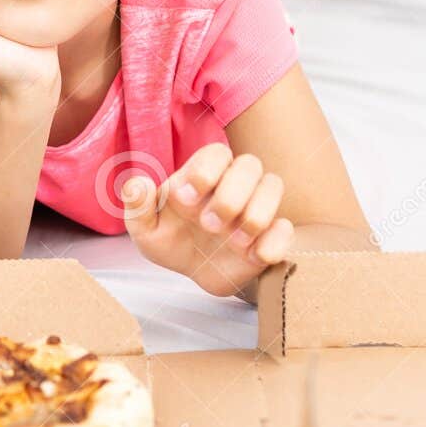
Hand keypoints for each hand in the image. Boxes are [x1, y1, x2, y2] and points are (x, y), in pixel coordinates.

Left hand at [122, 144, 293, 297]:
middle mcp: (233, 185)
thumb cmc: (170, 241)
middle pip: (250, 164)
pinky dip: (274, 241)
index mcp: (201, 176)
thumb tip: (138, 184)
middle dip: (230, 195)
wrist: (195, 274)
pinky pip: (287, 228)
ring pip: (274, 185)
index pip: (215, 153)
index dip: (204, 171)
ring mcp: (256, 208)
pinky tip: (254, 256)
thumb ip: (138, 207)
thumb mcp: (145, 230)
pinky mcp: (272, 236)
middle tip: (208, 224)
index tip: (184, 199)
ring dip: (255, 214)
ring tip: (232, 241)